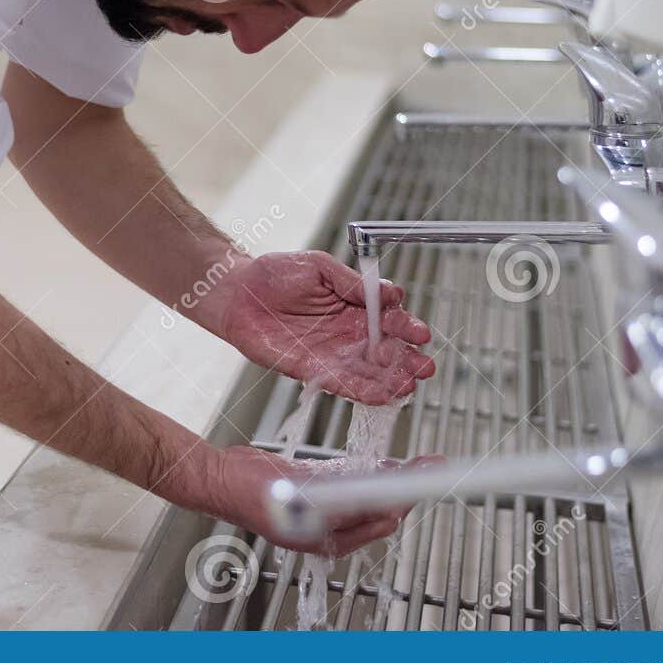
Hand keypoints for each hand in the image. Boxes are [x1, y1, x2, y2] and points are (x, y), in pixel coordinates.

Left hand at [200, 250, 433, 403]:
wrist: (238, 294)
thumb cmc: (275, 275)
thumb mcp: (318, 266)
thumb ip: (351, 282)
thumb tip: (389, 292)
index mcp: (355, 305)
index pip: (389, 319)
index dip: (406, 326)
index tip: (420, 333)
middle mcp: (349, 333)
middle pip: (386, 350)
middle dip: (407, 359)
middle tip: (424, 366)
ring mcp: (334, 354)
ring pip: (369, 371)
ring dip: (391, 380)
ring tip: (409, 386)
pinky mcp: (314, 371)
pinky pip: (343, 384)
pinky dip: (363, 391)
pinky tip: (382, 396)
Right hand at [207, 445, 431, 556]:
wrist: (219, 477)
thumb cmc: (251, 495)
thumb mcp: (304, 501)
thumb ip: (344, 504)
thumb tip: (386, 507)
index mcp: (329, 541)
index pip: (381, 520)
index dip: (407, 497)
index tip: (429, 479)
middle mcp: (330, 529)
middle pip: (381, 508)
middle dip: (407, 488)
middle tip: (432, 466)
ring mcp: (323, 508)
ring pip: (370, 493)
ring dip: (394, 479)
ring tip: (419, 464)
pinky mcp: (315, 488)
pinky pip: (351, 482)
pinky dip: (370, 473)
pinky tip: (386, 464)